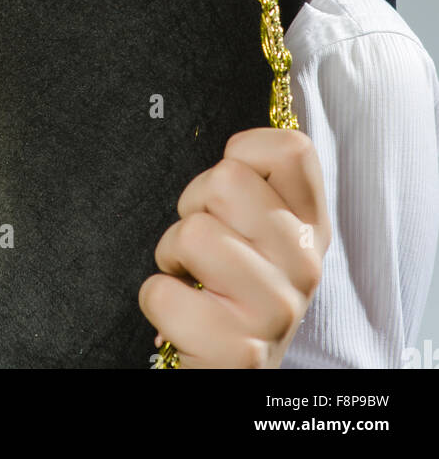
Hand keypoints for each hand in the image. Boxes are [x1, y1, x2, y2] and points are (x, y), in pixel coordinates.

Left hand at [138, 127, 330, 368]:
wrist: (232, 372)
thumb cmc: (234, 286)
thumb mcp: (260, 232)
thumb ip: (256, 182)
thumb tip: (241, 95)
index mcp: (312, 224)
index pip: (291, 147)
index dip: (242, 152)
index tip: (229, 189)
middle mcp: (306, 263)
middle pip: (225, 179)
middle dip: (192, 205)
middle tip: (202, 242)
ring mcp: (276, 309)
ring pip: (192, 232)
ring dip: (171, 254)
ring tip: (192, 279)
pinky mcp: (238, 351)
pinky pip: (161, 292)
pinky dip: (155, 300)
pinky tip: (183, 317)